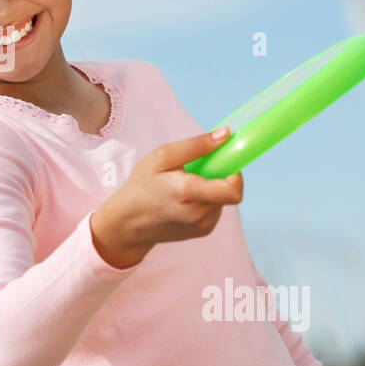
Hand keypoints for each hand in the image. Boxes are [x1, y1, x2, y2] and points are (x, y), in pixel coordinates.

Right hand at [93, 128, 242, 265]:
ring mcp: (202, 226)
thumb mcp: (161, 157)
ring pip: (224, 199)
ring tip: (185, 186)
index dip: (236, 174)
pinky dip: (207, 200)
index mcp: (188, 193)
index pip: (233, 190)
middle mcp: (198, 213)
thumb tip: (225, 134)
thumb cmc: (141, 186)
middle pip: (230, 191)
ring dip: (212, 188)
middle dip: (220, 177)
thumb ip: (195, 145)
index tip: (224, 162)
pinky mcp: (204, 231)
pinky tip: (185, 199)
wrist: (128, 223)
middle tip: (197, 171)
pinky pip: (217, 208)